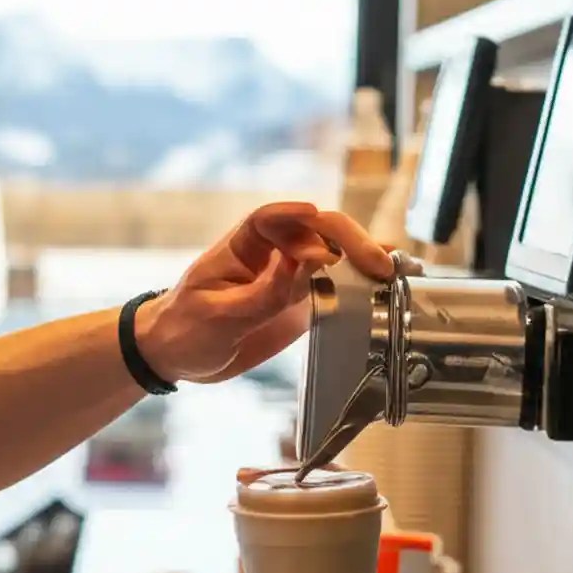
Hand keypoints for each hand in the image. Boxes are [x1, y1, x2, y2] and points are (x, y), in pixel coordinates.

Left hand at [136, 202, 393, 383]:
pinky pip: (335, 285)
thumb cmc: (185, 329)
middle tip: (375, 262)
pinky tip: (390, 283)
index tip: (318, 220)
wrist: (176, 357)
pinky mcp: (301, 301)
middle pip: (315, 230)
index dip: (297, 215)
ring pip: (333, 254)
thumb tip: (307, 262)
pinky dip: (362, 282)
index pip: (272, 219)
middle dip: (347, 240)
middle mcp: (271, 254)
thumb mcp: (221, 316)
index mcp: (241, 246)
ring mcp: (289, 276)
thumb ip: (266, 292)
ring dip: (363, 256)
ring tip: (396, 268)